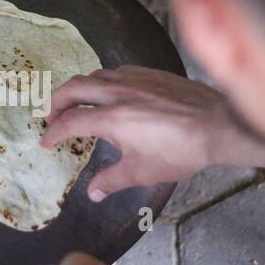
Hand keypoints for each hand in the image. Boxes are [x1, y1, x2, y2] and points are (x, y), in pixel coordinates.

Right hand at [40, 66, 264, 200]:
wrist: (217, 125)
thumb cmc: (180, 150)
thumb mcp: (142, 171)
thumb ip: (112, 180)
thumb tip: (93, 193)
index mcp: (111, 118)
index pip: (71, 121)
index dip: (54, 132)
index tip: (46, 141)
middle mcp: (118, 92)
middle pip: (74, 88)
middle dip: (56, 101)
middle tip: (51, 116)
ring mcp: (136, 79)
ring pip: (96, 75)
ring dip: (80, 88)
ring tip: (78, 102)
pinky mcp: (152, 73)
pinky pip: (117, 71)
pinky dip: (104, 81)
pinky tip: (111, 92)